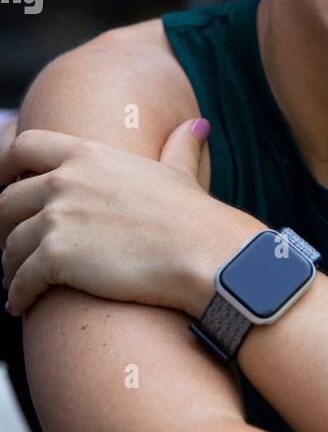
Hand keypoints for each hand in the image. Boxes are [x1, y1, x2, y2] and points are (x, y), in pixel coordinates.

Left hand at [0, 121, 260, 317]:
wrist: (204, 252)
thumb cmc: (195, 216)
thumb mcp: (180, 173)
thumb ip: (179, 148)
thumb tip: (197, 126)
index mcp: (89, 153)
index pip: (26, 146)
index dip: (5, 164)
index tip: (2, 181)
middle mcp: (65, 180)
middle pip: (7, 199)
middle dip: (3, 224)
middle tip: (9, 242)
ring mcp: (57, 218)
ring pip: (11, 243)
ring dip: (9, 265)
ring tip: (15, 281)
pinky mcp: (56, 257)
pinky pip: (22, 280)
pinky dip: (17, 294)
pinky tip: (20, 305)